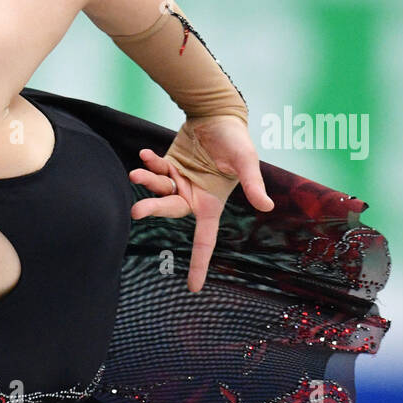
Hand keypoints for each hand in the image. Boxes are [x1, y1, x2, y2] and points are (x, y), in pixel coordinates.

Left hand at [127, 114, 273, 292]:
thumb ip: (252, 184)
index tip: (194, 288)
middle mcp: (192, 196)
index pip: (204, 240)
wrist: (219, 114)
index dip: (199, 263)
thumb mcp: (246, 161)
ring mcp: (179, 181)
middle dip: (152, 210)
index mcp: (211, 203)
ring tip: (136, 173)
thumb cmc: (235, 139)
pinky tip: (144, 155)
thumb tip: (267, 206)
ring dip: (146, 182)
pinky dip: (148, 163)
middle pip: (169, 210)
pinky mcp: (168, 165)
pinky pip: (155, 169)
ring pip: (158, 189)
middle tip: (135, 212)